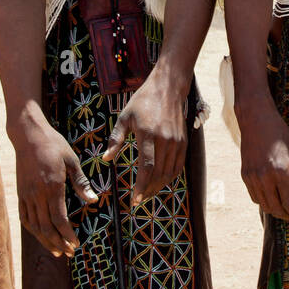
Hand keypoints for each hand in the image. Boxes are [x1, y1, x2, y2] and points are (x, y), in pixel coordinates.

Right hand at [9, 110, 95, 257]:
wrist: (28, 135)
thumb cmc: (53, 145)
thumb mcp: (72, 160)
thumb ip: (81, 182)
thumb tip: (93, 200)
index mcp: (52, 186)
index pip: (59, 218)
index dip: (67, 234)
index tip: (76, 243)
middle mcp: (37, 194)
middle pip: (46, 227)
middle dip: (58, 243)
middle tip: (69, 253)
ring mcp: (26, 194)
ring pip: (34, 225)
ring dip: (45, 241)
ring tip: (57, 252)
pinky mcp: (20, 193)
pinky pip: (25, 217)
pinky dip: (32, 230)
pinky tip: (40, 236)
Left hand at [104, 69, 187, 207]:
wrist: (168, 88)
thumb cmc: (143, 102)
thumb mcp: (125, 118)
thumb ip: (116, 139)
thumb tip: (106, 159)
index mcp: (148, 134)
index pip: (147, 167)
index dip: (141, 186)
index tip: (134, 200)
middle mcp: (165, 140)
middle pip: (159, 174)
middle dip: (148, 190)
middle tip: (138, 200)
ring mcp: (176, 141)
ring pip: (169, 172)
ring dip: (159, 186)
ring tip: (147, 194)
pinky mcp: (183, 142)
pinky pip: (178, 166)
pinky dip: (170, 178)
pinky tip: (160, 182)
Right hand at [235, 93, 288, 226]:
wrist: (256, 120)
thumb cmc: (280, 134)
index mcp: (281, 172)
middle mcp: (265, 178)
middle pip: (277, 209)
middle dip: (288, 217)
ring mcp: (252, 177)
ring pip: (265, 206)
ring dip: (276, 212)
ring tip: (287, 211)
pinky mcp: (245, 175)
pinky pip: (255, 197)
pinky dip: (265, 203)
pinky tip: (273, 199)